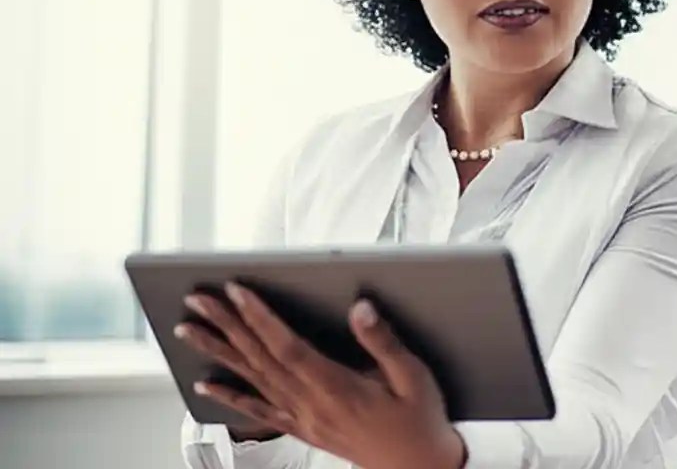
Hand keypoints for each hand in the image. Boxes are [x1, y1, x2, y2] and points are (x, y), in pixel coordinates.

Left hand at [175, 283, 465, 468]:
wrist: (419, 468)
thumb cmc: (419, 421)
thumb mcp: (414, 377)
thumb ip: (383, 342)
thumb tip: (360, 309)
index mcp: (338, 387)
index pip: (287, 346)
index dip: (259, 317)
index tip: (237, 292)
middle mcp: (312, 404)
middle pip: (260, 359)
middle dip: (227, 325)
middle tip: (198, 301)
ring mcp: (303, 419)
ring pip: (252, 380)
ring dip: (219, 353)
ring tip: (190, 331)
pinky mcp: (304, 429)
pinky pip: (259, 412)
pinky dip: (231, 397)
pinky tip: (208, 386)